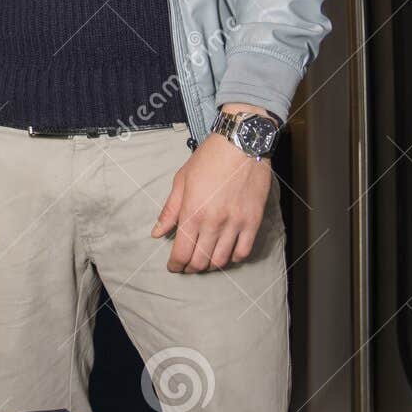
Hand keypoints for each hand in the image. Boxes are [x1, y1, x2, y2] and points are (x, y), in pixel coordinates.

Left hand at [150, 109, 272, 271]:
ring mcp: (235, 223)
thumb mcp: (182, 180)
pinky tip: (227, 253)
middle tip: (187, 265)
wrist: (241, 143)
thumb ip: (170, 210)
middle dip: (190, 268)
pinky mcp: (253, 221)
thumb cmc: (209, 158)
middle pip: (200, 261)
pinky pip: (243, 251)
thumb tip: (157, 233)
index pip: (182, 253)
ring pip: (221, 260)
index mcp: (192, 212)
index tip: (173, 266)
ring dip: (210, 265)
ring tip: (205, 261)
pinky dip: (233, 258)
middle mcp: (213, 222)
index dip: (175, 265)